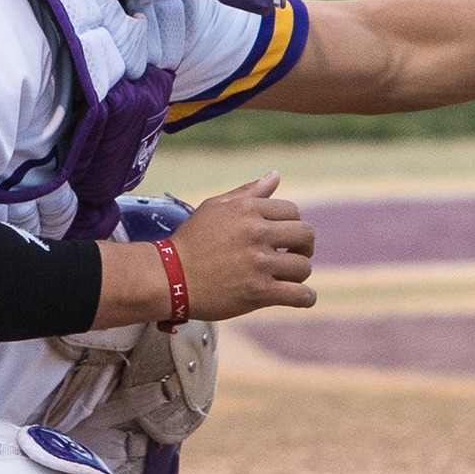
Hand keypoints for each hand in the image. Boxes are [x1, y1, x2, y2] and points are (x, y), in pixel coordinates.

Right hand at [167, 171, 315, 319]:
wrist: (168, 277)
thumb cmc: (191, 241)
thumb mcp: (215, 207)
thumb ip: (248, 192)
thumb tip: (276, 175)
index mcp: (248, 210)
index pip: (293, 211)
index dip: (292, 225)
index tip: (284, 238)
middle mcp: (256, 233)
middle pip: (305, 235)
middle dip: (304, 246)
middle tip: (293, 256)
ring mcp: (259, 264)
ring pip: (303, 266)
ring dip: (299, 274)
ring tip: (287, 279)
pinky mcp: (258, 292)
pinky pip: (299, 295)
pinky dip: (306, 298)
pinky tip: (301, 298)